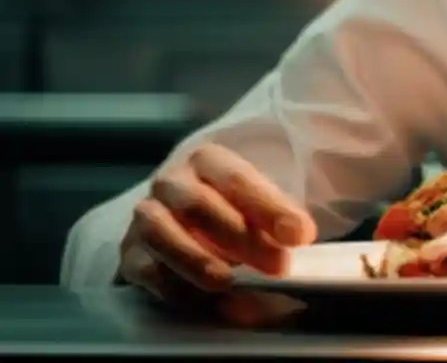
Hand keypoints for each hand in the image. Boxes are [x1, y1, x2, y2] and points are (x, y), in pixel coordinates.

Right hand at [118, 143, 316, 308]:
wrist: (190, 220)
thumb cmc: (236, 207)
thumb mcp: (262, 199)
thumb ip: (281, 215)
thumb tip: (299, 237)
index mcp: (208, 161)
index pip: (238, 179)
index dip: (270, 208)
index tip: (300, 236)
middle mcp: (171, 183)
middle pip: (198, 205)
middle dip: (240, 238)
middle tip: (276, 266)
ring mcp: (146, 217)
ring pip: (161, 234)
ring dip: (198, 261)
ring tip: (229, 282)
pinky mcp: (131, 254)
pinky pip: (147, 270)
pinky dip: (178, 287)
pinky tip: (208, 300)